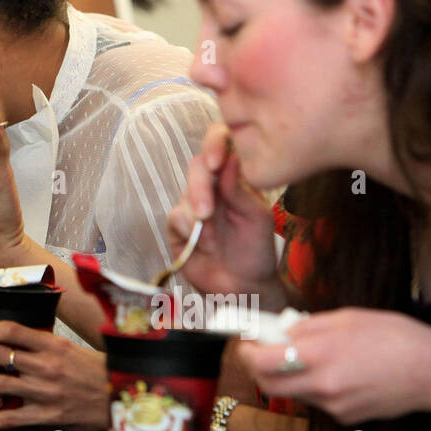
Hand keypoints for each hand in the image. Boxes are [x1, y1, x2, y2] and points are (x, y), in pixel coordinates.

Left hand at [0, 321, 109, 430]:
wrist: (121, 396)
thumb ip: (41, 344)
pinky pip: (8, 418)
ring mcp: (45, 392)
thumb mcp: (70, 348)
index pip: (10, 330)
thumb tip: (10, 341)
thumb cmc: (97, 372)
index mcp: (52, 344)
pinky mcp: (46, 416)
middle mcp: (46, 365)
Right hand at [166, 122, 280, 301]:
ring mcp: (193, 203)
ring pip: (184, 194)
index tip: (214, 162)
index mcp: (236, 178)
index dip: (215, 143)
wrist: (242, 287)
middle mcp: (213, 186)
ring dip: (197, 219)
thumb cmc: (256, 250)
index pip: (222, 145)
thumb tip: (230, 157)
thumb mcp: (256, 218)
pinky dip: (187, 231)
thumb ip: (240, 189)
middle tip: (206, 214)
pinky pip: (174, 217)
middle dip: (199, 189)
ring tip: (213, 241)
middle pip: (197, 167)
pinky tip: (202, 245)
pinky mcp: (178, 224)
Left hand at [237, 308, 430, 424]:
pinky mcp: (346, 417)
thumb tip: (281, 330)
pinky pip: (318, 401)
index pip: (261, 361)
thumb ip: (308, 326)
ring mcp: (333, 405)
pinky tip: (338, 371)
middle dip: (258, 368)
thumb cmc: (396, 337)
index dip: (246, 351)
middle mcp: (322, 384)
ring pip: (294, 393)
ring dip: (289, 376)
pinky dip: (316, 386)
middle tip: (262, 351)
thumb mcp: (346, 317)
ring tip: (311, 356)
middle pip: (269, 385)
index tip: (247, 341)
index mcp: (319, 354)